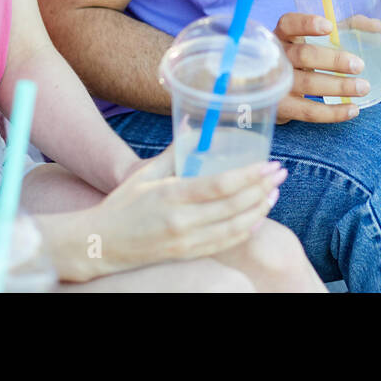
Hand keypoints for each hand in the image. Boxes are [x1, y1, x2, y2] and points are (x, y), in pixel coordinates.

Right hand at [71, 144, 285, 279]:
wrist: (100, 243)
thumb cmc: (121, 204)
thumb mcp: (144, 174)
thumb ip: (173, 151)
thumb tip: (191, 125)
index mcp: (170, 195)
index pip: (220, 186)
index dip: (249, 175)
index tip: (269, 164)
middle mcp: (181, 221)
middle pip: (234, 206)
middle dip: (263, 189)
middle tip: (280, 174)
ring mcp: (186, 241)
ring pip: (235, 228)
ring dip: (259, 210)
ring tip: (274, 193)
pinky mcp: (187, 255)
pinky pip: (225, 244)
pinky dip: (245, 231)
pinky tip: (257, 218)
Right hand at [272, 13, 368, 123]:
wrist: (271, 91)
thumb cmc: (301, 58)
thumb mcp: (315, 40)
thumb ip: (345, 28)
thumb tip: (377, 26)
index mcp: (283, 35)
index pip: (289, 24)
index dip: (307, 24)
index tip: (330, 26)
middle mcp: (276, 57)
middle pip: (303, 55)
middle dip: (333, 60)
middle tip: (359, 65)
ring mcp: (276, 83)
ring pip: (307, 84)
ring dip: (338, 86)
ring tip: (363, 87)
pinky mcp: (282, 107)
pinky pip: (308, 111)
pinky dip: (333, 113)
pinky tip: (352, 110)